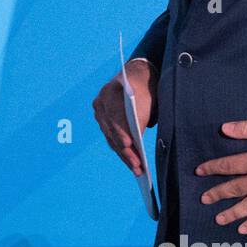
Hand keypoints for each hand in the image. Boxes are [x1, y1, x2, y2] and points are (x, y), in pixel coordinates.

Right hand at [92, 58, 157, 175]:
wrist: (139, 77)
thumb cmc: (146, 89)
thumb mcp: (146, 100)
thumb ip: (140, 118)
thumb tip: (135, 144)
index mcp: (110, 91)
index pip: (114, 115)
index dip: (121, 131)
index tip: (128, 144)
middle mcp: (100, 103)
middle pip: (112, 130)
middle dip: (125, 150)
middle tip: (137, 165)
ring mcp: (99, 113)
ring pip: (111, 138)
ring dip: (124, 154)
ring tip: (137, 169)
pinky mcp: (103, 122)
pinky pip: (111, 139)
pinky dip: (121, 150)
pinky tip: (131, 161)